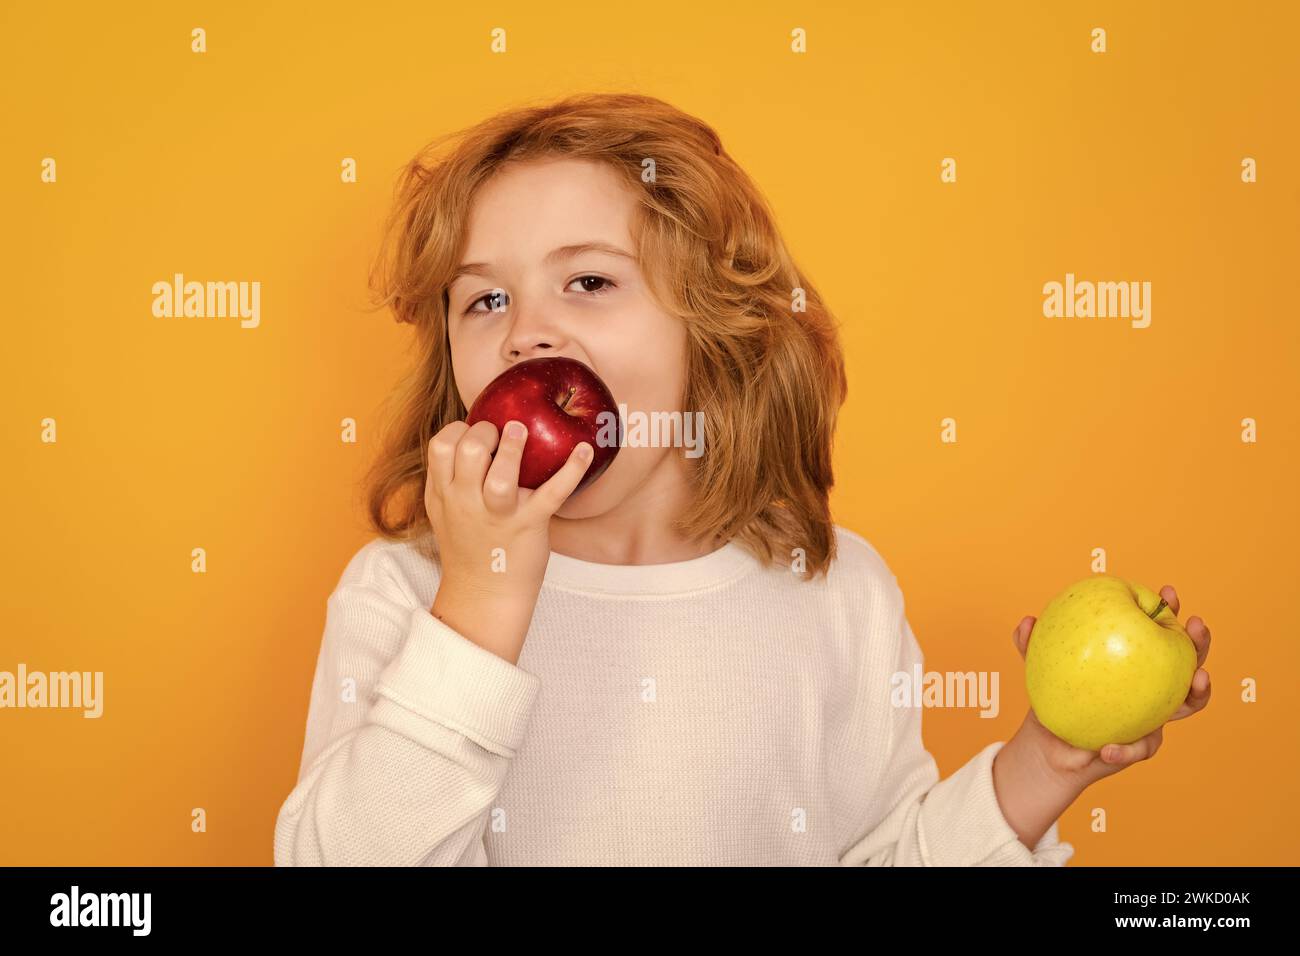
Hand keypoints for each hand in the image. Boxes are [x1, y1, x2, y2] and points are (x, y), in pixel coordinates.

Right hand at [424, 418, 593, 662]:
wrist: (485, 594)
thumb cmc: (469, 544)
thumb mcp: (444, 510)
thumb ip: (449, 476)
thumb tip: (467, 434)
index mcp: (445, 494)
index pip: (441, 447)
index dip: (459, 430)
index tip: (475, 430)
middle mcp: (467, 502)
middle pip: (468, 453)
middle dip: (485, 431)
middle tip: (501, 432)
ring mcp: (499, 515)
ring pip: (501, 479)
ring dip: (513, 449)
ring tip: (522, 430)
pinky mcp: (530, 525)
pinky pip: (552, 495)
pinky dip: (572, 471)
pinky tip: (585, 451)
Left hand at [1011, 584, 1211, 789]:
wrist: (1047, 745)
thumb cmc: (1052, 693)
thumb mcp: (1038, 665)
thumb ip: (1031, 644)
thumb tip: (1027, 622)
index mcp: (1133, 659)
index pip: (1156, 630)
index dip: (1169, 610)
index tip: (1169, 592)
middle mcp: (1151, 686)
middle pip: (1188, 662)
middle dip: (1199, 642)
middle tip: (1197, 625)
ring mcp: (1152, 716)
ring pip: (1187, 705)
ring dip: (1199, 692)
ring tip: (1199, 680)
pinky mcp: (1139, 747)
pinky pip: (1138, 749)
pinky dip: (1125, 750)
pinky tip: (1109, 749)